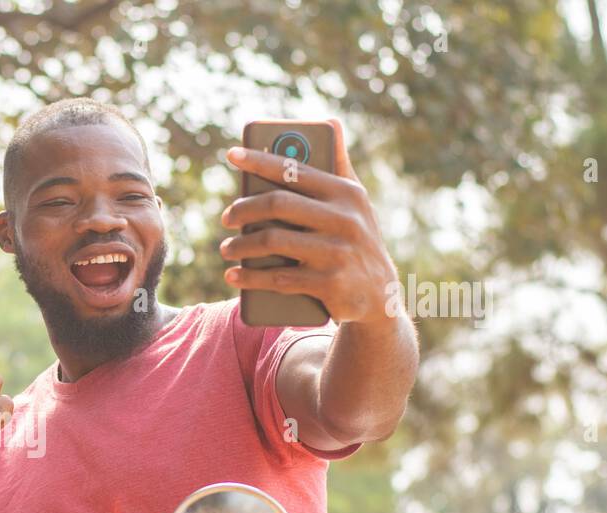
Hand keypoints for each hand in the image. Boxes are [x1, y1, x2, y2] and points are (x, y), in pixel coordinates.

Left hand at [218, 118, 401, 326]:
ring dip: (240, 246)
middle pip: (278, 204)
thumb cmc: (356, 240)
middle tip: (227, 217)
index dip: (260, 161)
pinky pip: (277, 278)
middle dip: (244, 209)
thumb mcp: (355, 203)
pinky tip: (233, 275)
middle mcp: (344, 219)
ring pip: (272, 241)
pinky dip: (249, 278)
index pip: (295, 170)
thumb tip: (331, 122)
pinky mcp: (328, 283)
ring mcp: (336, 252)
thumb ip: (338, 166)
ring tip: (226, 248)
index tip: (232, 155)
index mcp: (346, 193)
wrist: (380, 296)